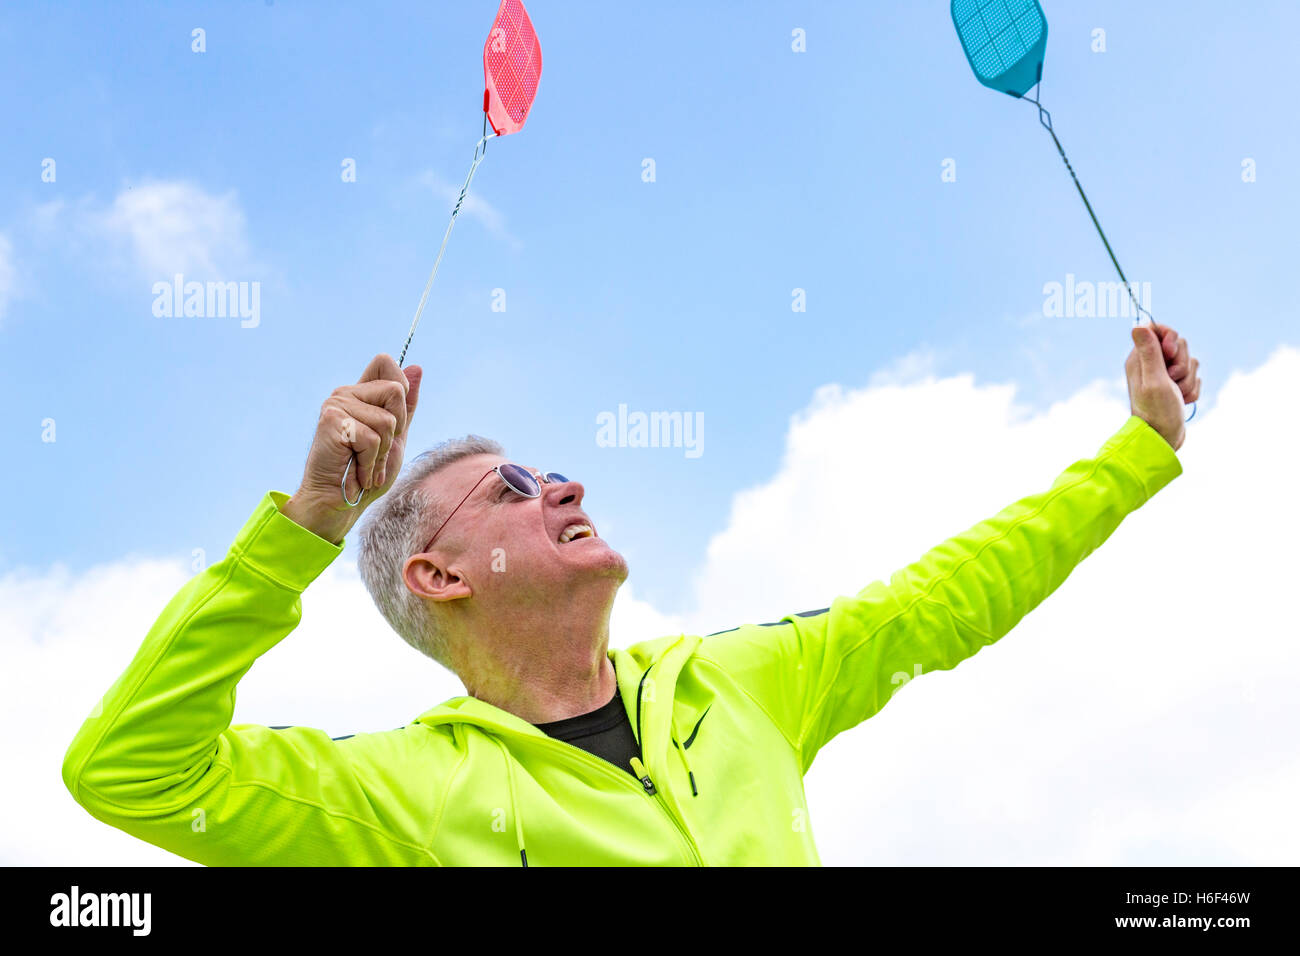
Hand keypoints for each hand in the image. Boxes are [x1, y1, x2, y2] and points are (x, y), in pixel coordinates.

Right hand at [282, 355, 422, 542]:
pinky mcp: (331, 421)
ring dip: (382, 451)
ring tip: (364, 464)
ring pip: (387, 420)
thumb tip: (417, 367)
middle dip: (396, 429)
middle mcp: (346, 393)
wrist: (340, 503)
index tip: (392, 423)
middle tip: (375, 450)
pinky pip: (371, 438)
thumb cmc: (366, 474)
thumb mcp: (395, 437)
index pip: (385, 363)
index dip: (400, 391)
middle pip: (396, 391)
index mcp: (360, 393)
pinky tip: (356, 470)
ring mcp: (337, 404)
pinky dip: (370, 462)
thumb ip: (406, 406)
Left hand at [1125, 322, 1198, 451]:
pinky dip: (1192, 389)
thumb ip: (1149, 353)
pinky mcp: (1176, 385)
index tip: (1170, 352)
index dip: (1169, 336)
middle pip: (1178, 345)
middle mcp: (1150, 364)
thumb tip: (1137, 326)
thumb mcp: (1154, 380)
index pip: (1156, 328)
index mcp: (1139, 358)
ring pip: (1189, 362)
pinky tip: (1182, 401)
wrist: (1163, 438)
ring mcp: (1164, 374)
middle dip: (1182, 364)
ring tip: (1176, 395)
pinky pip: (1194, 377)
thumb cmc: (1156, 412)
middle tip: (1171, 381)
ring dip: (1188, 380)